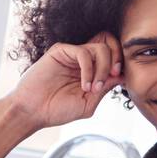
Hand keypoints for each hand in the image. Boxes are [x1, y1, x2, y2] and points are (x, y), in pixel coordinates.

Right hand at [7, 31, 127, 130]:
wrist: (33, 111)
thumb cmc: (57, 110)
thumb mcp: (88, 103)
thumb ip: (105, 88)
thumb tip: (123, 75)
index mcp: (92, 71)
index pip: (114, 57)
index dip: (122, 64)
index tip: (120, 79)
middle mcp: (84, 61)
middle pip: (111, 46)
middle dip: (117, 60)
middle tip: (112, 76)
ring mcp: (72, 55)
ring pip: (101, 47)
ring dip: (102, 69)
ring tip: (92, 88)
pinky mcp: (61, 51)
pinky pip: (83, 52)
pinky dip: (89, 69)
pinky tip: (84, 85)